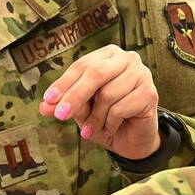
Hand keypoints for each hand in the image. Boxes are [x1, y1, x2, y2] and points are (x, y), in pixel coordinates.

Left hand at [40, 45, 159, 159]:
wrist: (131, 139)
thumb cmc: (104, 117)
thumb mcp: (80, 110)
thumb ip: (64, 104)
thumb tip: (44, 106)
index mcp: (107, 55)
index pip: (81, 65)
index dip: (63, 83)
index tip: (48, 100)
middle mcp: (126, 58)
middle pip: (95, 74)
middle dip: (75, 96)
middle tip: (60, 116)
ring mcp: (141, 73)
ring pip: (108, 94)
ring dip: (95, 118)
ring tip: (91, 130)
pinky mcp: (150, 92)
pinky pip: (121, 108)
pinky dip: (110, 123)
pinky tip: (110, 129)